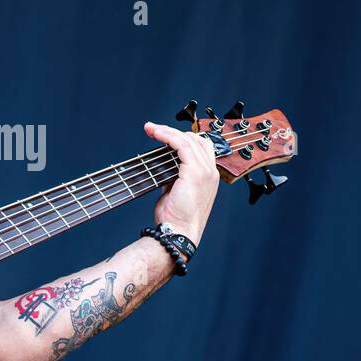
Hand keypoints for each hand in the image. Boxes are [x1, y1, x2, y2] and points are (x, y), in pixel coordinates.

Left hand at [143, 121, 219, 246]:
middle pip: (196, 139)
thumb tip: (164, 166)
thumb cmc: (176, 218)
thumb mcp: (175, 191)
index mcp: (208, 177)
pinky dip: (168, 136)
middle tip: (153, 129)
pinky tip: (156, 134)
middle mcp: (210, 172)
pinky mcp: (196, 172)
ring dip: (167, 131)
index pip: (200, 147)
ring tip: (150, 129)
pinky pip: (182, 145)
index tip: (163, 135)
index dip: (182, 138)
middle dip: (173, 131)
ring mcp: (205, 171)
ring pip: (188, 140)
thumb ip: (174, 176)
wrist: (178, 232)